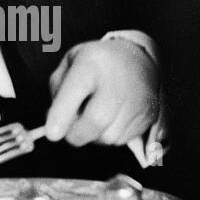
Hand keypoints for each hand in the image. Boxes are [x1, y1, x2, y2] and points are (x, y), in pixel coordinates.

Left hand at [44, 39, 159, 147]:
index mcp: (92, 63)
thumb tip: (53, 123)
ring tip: (96, 115)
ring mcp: (137, 99)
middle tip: (70, 129)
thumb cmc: (98, 64)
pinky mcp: (149, 115)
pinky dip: (111, 135)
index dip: (61, 115)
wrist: (138, 58)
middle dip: (76, 134)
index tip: (51, 133)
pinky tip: (112, 117)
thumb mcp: (70, 63)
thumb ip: (56, 90)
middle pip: (95, 122)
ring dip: (95, 135)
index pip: (74, 91)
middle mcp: (117, 81)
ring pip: (108, 137)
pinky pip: (122, 140)